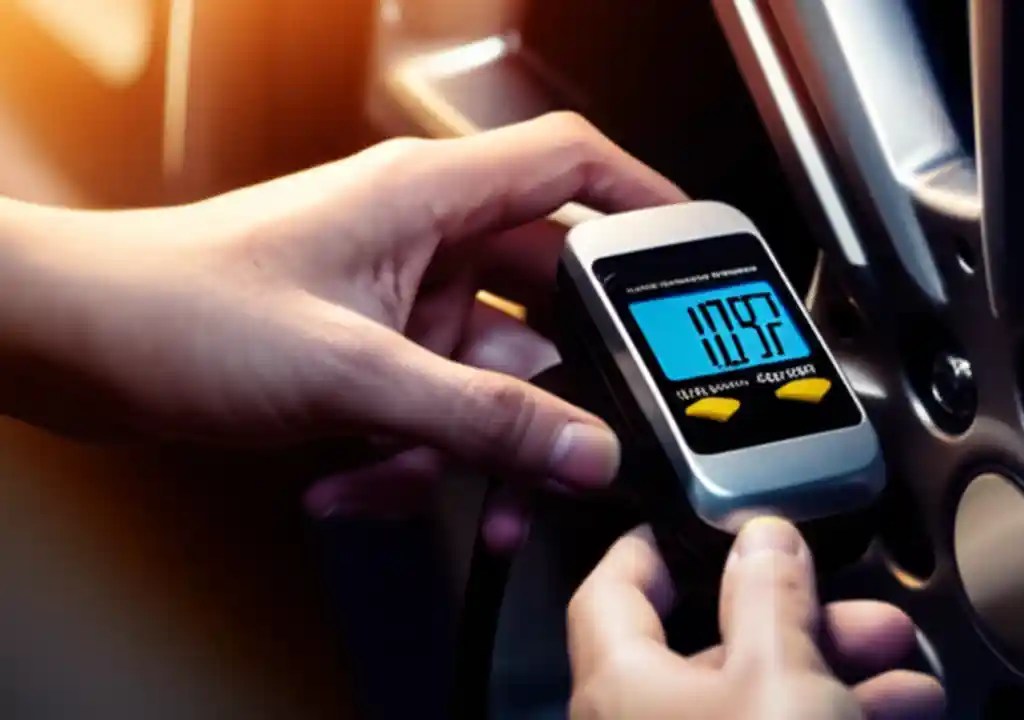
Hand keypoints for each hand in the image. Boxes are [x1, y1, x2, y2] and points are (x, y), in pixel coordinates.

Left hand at [0, 113, 685, 544]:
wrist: (71, 344)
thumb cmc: (175, 308)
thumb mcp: (352, 373)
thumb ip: (481, 417)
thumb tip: (581, 448)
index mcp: (429, 197)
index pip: (573, 169)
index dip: (646, 206)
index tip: (693, 265)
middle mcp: (421, 240)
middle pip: (544, 299)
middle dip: (555, 387)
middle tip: (576, 446)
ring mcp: (394, 297)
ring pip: (486, 371)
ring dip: (472, 442)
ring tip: (445, 490)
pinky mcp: (364, 348)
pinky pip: (429, 405)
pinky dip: (407, 454)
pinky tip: (352, 479)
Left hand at [567, 518, 944, 718]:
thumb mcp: (779, 677)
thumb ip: (770, 593)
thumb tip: (764, 539)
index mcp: (623, 688)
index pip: (612, 591)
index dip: (651, 546)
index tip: (692, 521)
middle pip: (713, 647)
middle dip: (797, 619)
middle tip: (856, 606)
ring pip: (760, 701)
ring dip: (834, 673)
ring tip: (902, 668)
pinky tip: (899, 713)